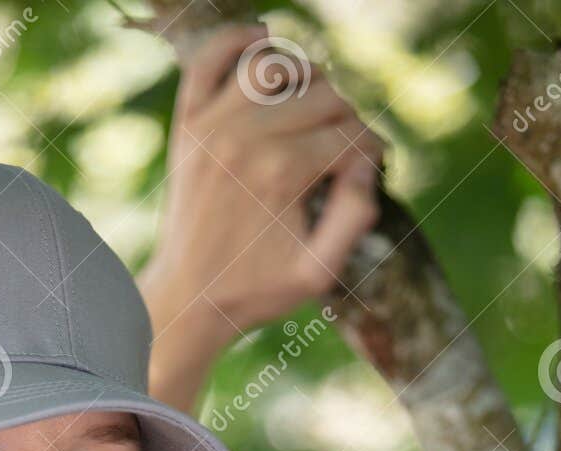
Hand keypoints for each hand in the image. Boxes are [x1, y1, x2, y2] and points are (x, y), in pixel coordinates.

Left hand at [139, 23, 383, 354]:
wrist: (188, 298)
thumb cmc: (256, 289)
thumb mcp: (317, 273)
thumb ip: (354, 219)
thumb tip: (364, 165)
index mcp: (282, 174)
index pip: (349, 134)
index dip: (371, 149)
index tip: (372, 166)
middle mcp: (245, 140)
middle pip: (320, 95)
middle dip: (345, 117)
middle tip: (343, 148)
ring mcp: (211, 127)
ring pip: (274, 67)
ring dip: (304, 77)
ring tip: (313, 107)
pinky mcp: (187, 126)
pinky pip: (208, 60)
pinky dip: (237, 40)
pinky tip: (264, 41)